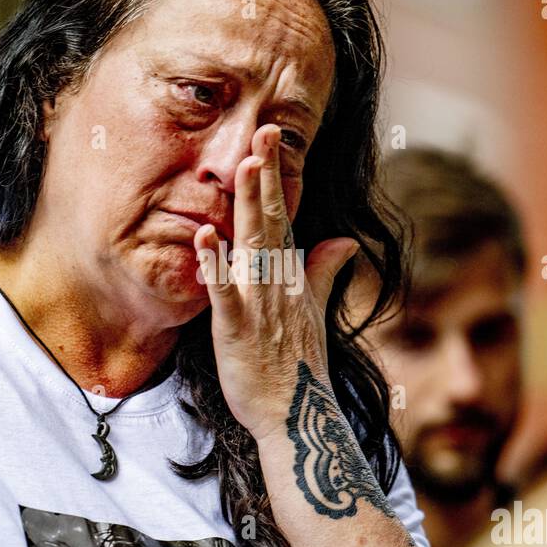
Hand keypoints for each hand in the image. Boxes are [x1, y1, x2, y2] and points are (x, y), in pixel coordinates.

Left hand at [194, 124, 357, 442]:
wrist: (296, 416)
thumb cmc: (298, 364)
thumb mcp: (314, 309)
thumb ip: (324, 271)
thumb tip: (342, 241)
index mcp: (289, 275)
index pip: (282, 215)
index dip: (276, 175)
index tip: (272, 135)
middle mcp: (276, 282)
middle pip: (269, 220)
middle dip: (266, 175)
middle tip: (264, 131)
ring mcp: (258, 303)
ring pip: (251, 246)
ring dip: (246, 207)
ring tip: (242, 167)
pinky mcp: (237, 328)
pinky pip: (225, 292)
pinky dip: (215, 264)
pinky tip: (204, 236)